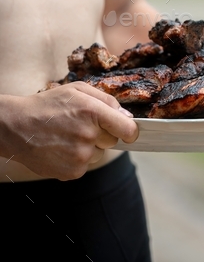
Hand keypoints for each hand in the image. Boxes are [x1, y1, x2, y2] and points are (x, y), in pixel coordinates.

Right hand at [1, 82, 137, 179]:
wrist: (15, 126)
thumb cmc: (48, 105)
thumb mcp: (78, 90)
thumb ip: (108, 101)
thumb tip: (128, 118)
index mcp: (92, 112)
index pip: (128, 130)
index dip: (130, 131)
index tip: (127, 132)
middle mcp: (88, 135)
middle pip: (112, 141)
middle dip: (102, 134)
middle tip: (80, 126)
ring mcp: (80, 156)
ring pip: (98, 154)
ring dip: (88, 147)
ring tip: (66, 137)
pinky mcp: (72, 171)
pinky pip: (85, 165)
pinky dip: (76, 159)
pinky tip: (61, 149)